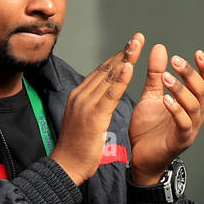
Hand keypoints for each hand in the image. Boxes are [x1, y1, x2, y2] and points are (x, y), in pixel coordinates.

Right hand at [51, 34, 141, 185]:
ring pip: (108, 77)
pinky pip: (110, 94)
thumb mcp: (84, 122)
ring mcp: (86, 105)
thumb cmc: (76, 149)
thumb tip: (101, 100)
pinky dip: (120, 79)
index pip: (100, 73)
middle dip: (123, 52)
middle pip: (105, 70)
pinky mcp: (94, 116)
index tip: (130, 46)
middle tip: (137, 37)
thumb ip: (92, 108)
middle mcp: (81, 96)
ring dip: (124, 59)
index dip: (116, 58)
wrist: (66, 166)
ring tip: (137, 44)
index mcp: (79, 97)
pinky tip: (129, 66)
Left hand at [128, 44, 203, 183]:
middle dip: (190, 74)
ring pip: (194, 105)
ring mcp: (190, 128)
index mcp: (192, 104)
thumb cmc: (149, 129)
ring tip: (166, 77)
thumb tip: (160, 48)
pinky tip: (166, 99)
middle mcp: (196, 115)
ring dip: (181, 89)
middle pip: (202, 91)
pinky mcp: (180, 140)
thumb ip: (156, 74)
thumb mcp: (151, 95)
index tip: (197, 53)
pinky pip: (183, 123)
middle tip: (176, 60)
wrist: (140, 157)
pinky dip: (176, 110)